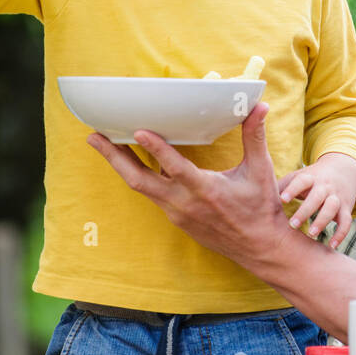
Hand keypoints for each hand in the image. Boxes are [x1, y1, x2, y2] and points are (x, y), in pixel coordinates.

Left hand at [85, 102, 292, 268]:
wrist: (259, 248)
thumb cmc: (261, 207)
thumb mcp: (261, 170)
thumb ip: (255, 136)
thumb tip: (260, 106)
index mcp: (206, 189)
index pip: (175, 167)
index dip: (156, 149)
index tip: (138, 131)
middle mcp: (185, 203)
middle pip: (139, 181)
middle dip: (114, 157)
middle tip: (94, 136)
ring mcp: (177, 213)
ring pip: (142, 187)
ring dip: (121, 165)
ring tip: (104, 144)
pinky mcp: (176, 219)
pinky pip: (153, 195)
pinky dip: (140, 176)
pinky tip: (133, 161)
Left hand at [277, 152, 355, 248]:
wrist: (343, 170)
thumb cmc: (311, 179)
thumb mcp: (297, 177)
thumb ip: (280, 187)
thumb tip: (255, 201)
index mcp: (310, 177)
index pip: (302, 181)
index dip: (293, 189)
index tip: (282, 199)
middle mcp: (325, 186)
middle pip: (317, 196)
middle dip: (306, 210)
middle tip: (293, 224)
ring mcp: (336, 197)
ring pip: (332, 208)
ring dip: (322, 221)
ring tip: (311, 234)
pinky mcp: (346, 208)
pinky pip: (346, 222)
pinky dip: (341, 234)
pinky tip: (331, 246)